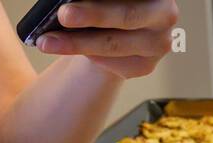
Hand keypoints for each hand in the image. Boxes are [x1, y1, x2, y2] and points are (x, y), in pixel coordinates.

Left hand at [36, 0, 178, 77]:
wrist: (121, 26)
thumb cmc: (112, 2)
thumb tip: (70, 2)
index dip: (102, 2)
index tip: (74, 3)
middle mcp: (165, 16)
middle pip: (126, 16)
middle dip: (92, 16)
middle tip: (63, 16)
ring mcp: (159, 45)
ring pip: (114, 46)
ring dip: (77, 44)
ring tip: (47, 41)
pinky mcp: (146, 66)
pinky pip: (112, 63)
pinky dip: (87, 55)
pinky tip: (65, 48)